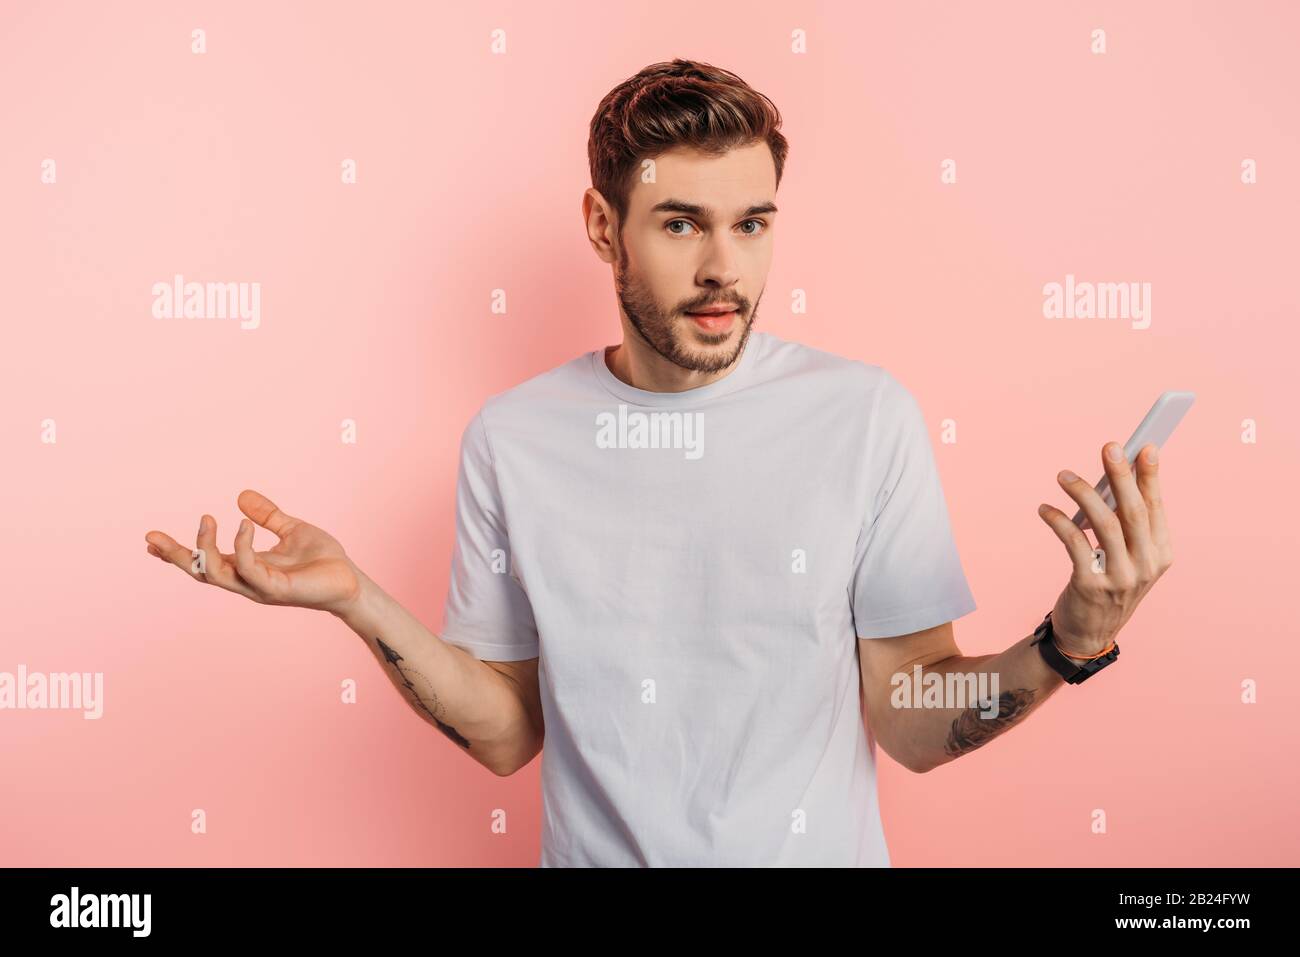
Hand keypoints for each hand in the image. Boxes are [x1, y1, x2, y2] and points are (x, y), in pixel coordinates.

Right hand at [145, 490, 362, 615]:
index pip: (206, 561)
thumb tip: (241, 495)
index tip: (150, 541)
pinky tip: (244, 525)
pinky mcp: (277, 589)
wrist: (350, 581)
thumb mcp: (291, 529)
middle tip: (151, 538)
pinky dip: (243, 546)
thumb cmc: (321, 560)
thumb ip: (268, 515)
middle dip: (176, 556)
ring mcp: (260, 587)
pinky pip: (251, 569)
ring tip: (207, 518)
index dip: (178, 553)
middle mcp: (247, 580)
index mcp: (247, 567)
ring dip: (207, 547)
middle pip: (202, 572)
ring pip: (219, 574)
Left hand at [1037, 442, 1173, 656]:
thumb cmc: (1106, 586)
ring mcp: (1120, 577)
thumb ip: (1125, 526)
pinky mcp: (1090, 585)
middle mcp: (1145, 566)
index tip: (1144, 447)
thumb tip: (1112, 479)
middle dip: (1122, 475)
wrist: (1087, 635)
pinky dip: (1059, 521)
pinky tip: (1045, 509)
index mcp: (1160, 555)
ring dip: (1083, 493)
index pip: (1156, 508)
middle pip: (1133, 511)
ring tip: (1063, 475)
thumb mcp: (1127, 558)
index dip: (1151, 477)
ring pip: (1105, 524)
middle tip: (1109, 447)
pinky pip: (1074, 543)